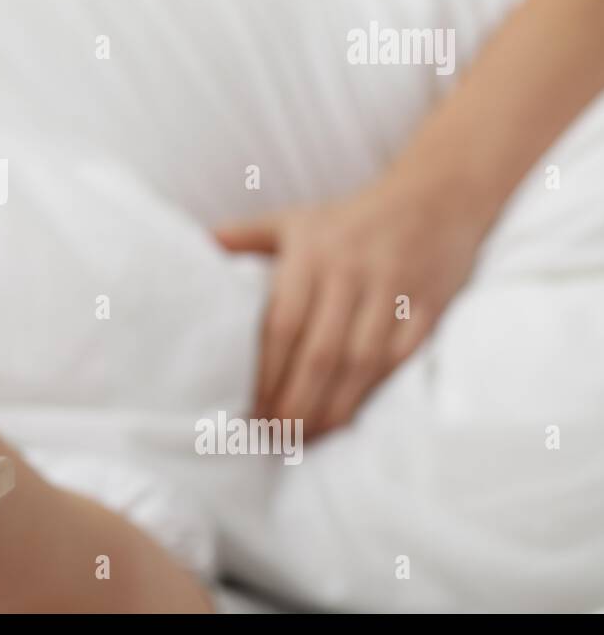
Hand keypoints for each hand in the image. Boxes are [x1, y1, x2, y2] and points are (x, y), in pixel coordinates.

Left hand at [213, 174, 486, 435]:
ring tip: (303, 437)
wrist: (435, 197)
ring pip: (361, 364)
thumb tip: (199, 246)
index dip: (266, 372)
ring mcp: (393, 293)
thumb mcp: (294, 221)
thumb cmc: (349, 219)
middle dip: (295, 402)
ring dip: (332, 408)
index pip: (283, 324)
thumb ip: (246, 236)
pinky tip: (347, 418)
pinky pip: (399, 361)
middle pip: (321, 353)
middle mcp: (351, 275)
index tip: (248, 406)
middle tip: (273, 435)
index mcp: (312, 256)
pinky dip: (372, 394)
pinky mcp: (429, 308)